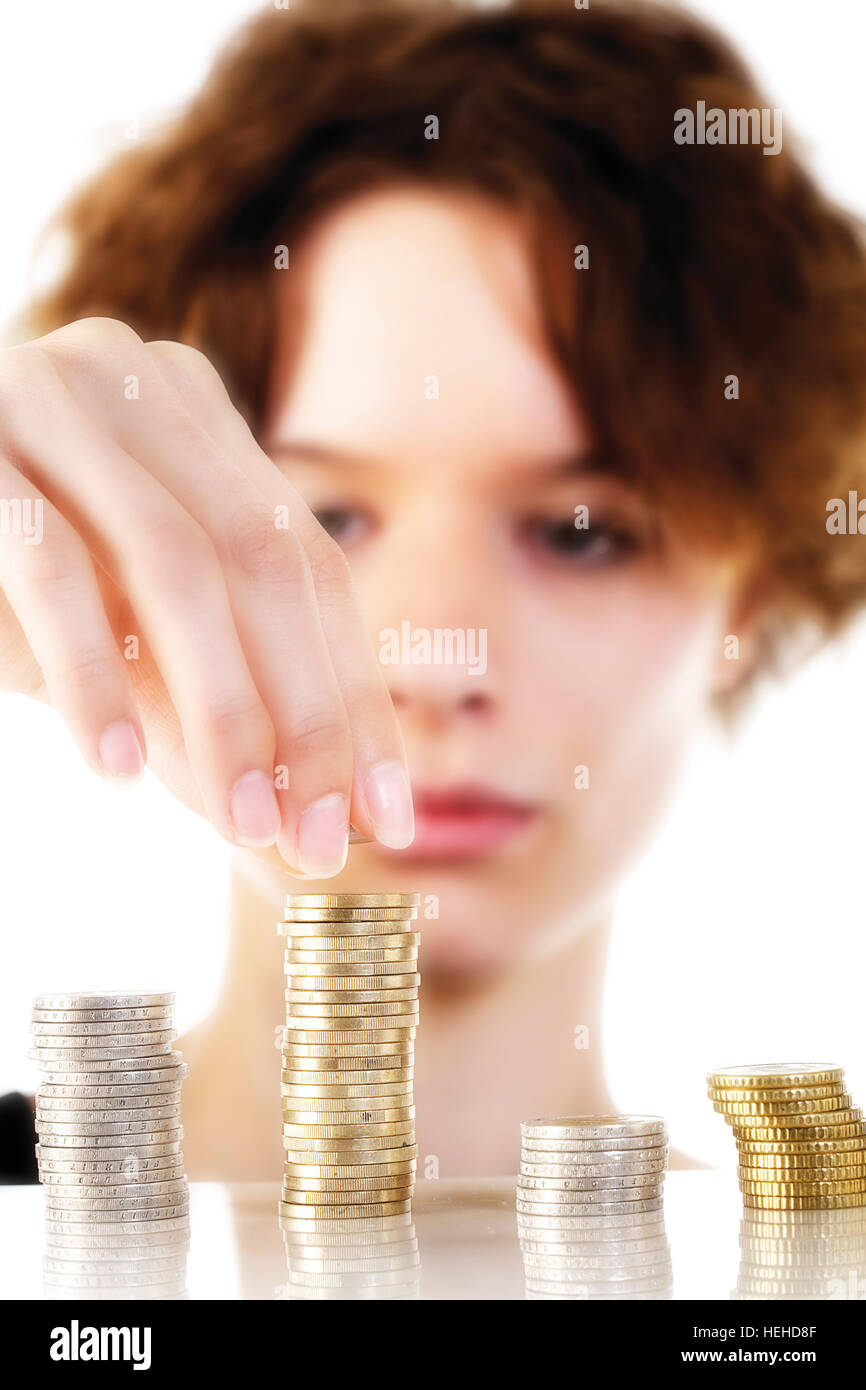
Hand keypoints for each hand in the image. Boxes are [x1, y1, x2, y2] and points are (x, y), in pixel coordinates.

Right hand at [0, 318, 413, 873]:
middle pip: (265, 560)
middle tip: (318, 840)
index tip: (387, 811)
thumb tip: (289, 830)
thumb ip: (192, 710)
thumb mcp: (112, 635)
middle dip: (306, 714)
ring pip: (173, 561)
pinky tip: (112, 764)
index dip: (356, 692)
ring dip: (219, 708)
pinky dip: (90, 671)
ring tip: (242, 820)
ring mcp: (49, 392)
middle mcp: (138, 382)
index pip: (309, 565)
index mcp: (195, 419)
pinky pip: (47, 564)